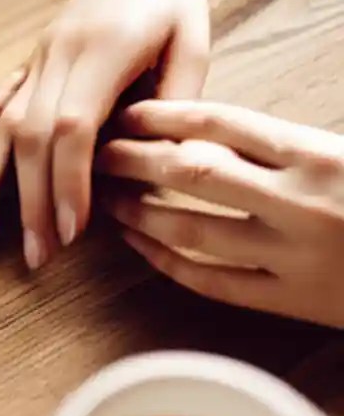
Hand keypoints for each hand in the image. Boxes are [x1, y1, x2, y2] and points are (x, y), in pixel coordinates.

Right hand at [0, 0, 221, 268]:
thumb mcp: (193, 48)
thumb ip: (173, 109)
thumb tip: (151, 174)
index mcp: (102, 51)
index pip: (72, 127)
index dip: (67, 182)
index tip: (70, 229)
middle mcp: (58, 56)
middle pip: (30, 136)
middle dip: (29, 201)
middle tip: (36, 255)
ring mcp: (37, 60)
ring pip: (3, 126)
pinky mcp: (28, 64)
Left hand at [97, 100, 343, 329]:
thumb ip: (285, 147)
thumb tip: (203, 132)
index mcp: (318, 154)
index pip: (220, 122)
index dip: (161, 116)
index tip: (125, 115)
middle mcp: (301, 202)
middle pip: (193, 171)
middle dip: (133, 159)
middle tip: (97, 154)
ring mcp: (295, 256)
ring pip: (191, 230)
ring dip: (138, 212)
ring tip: (105, 198)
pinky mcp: (293, 300)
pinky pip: (212, 281)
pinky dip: (166, 261)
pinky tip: (136, 243)